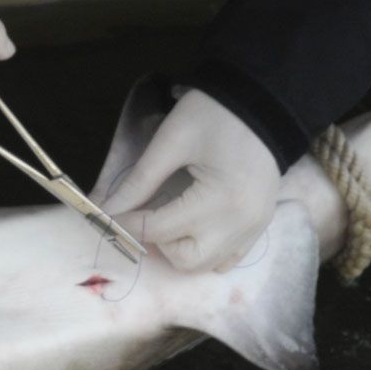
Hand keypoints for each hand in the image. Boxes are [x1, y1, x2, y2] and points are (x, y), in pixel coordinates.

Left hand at [100, 89, 280, 271]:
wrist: (263, 104)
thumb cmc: (214, 115)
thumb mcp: (172, 141)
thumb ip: (139, 180)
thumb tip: (107, 209)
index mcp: (220, 199)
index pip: (160, 229)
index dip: (127, 223)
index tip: (108, 214)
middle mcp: (240, 223)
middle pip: (184, 259)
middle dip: (156, 242)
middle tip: (145, 215)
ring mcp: (253, 228)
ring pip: (205, 265)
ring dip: (179, 249)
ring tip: (168, 218)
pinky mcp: (259, 226)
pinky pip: (227, 259)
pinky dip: (205, 251)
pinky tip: (191, 227)